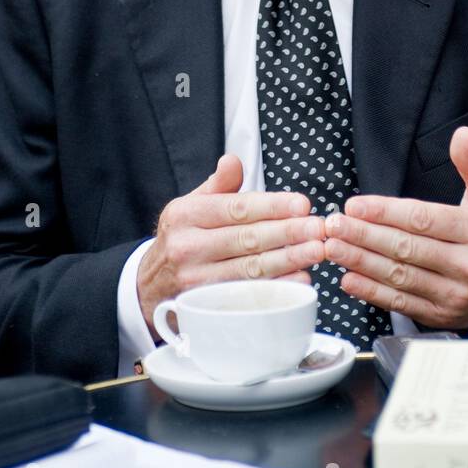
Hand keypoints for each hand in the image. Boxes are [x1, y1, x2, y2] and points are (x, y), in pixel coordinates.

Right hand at [138, 154, 325, 334]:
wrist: (149, 287)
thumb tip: (233, 161)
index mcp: (186, 215)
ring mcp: (195, 280)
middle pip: (247, 239)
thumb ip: (218, 185)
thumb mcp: (191, 206)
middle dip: (288, 232)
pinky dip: (277, 288)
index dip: (273, 206)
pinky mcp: (204, 306)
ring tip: (316, 251)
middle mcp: (187, 246)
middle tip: (318, 228)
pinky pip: (247, 295)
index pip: (237, 208)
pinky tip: (299, 279)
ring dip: (288, 260)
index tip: (303, 204)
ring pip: (250, 268)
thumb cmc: (182, 240)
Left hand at [323, 127, 467, 329]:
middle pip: (406, 248)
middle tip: (333, 225)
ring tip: (333, 248)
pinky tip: (349, 279)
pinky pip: (401, 303)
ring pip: (400, 276)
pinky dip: (372, 292)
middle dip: (364, 236)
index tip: (355, 205)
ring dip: (361, 262)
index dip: (385, 212)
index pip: (423, 219)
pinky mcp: (442, 315)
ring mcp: (455, 294)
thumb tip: (463, 135)